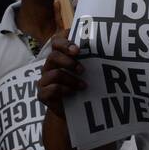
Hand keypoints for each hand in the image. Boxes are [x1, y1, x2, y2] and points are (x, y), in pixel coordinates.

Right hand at [38, 0, 84, 116]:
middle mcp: (49, 65)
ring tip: (83, 85)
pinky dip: (64, 90)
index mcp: (59, 56)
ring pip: (54, 73)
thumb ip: (91, 57)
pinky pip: (50, 89)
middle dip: (68, 60)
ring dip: (71, 79)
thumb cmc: (81, 86)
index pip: (57, 40)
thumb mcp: (88, 70)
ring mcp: (44, 79)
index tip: (78, 48)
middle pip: (53, 55)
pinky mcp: (42, 94)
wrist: (74, 110)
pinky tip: (74, 92)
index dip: (64, 39)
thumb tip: (106, 42)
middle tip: (82, 68)